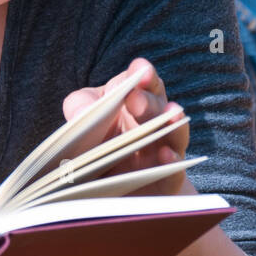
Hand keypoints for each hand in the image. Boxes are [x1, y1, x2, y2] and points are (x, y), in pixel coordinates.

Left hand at [60, 58, 190, 197]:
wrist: (107, 185)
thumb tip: (82, 112)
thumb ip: (80, 106)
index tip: (140, 70)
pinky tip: (167, 156)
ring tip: (170, 117)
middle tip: (135, 99)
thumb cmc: (97, 138)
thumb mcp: (85, 115)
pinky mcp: (166, 182)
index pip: (145, 82)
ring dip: (174, 126)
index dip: (145, 74)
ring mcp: (164, 151)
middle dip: (148, 102)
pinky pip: (174, 173)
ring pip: (175, 135)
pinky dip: (173, 164)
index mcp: (138, 98)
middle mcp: (156, 121)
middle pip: (157, 107)